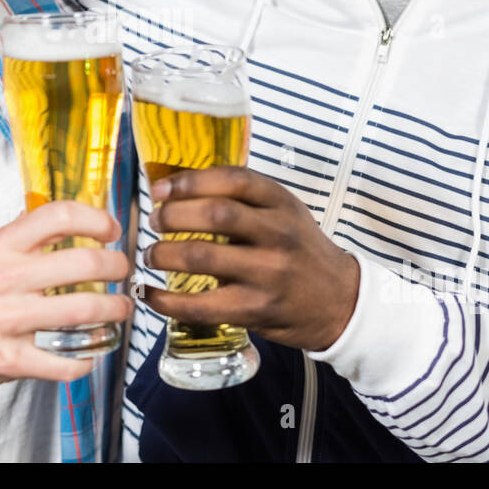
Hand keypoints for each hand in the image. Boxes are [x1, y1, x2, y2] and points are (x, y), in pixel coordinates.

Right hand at [0, 200, 132, 395]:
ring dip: (115, 310)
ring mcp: (8, 322)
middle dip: (117, 266)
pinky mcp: (9, 361)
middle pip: (84, 262)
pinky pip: (64, 362)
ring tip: (120, 309)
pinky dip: (86, 358)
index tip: (110, 229)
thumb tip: (49, 222)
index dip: (95, 218)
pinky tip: (90, 351)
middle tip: (123, 271)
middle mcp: (6, 280)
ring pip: (83, 311)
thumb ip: (11, 238)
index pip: (59, 216)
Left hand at [142, 167, 359, 351]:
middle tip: (154, 221)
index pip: (233, 179)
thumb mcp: (283, 212)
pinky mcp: (256, 309)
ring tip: (151, 254)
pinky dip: (166, 301)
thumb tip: (176, 189)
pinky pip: (201, 305)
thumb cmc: (300, 251)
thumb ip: (242, 199)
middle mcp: (277, 234)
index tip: (160, 189)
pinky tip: (149, 293)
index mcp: (280, 202)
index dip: (190, 181)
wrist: (339, 301)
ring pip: (202, 256)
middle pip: (214, 214)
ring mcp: (268, 273)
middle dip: (172, 215)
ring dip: (164, 254)